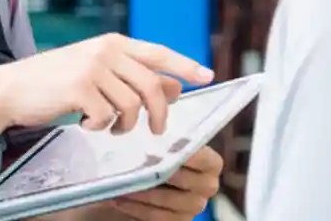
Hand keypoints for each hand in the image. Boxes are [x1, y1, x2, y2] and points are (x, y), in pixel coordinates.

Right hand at [0, 33, 212, 133]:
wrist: (12, 88)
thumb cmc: (56, 82)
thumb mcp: (97, 71)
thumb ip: (132, 75)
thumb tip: (174, 87)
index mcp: (113, 43)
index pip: (159, 53)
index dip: (185, 65)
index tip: (208, 76)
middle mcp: (106, 51)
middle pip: (152, 86)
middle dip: (159, 114)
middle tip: (155, 131)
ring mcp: (92, 68)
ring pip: (132, 105)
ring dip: (124, 124)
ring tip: (109, 126)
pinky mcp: (79, 88)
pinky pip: (107, 116)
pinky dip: (100, 127)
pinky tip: (85, 123)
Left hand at [106, 146, 223, 219]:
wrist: (153, 181)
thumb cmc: (160, 155)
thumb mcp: (166, 142)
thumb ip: (168, 135)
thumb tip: (157, 119)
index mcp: (211, 164)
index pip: (203, 158)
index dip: (183, 154)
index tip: (159, 148)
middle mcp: (208, 186)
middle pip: (183, 179)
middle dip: (157, 172)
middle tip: (134, 164)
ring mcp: (195, 206)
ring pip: (168, 200)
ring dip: (141, 193)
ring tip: (120, 184)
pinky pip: (157, 217)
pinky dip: (136, 208)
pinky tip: (119, 199)